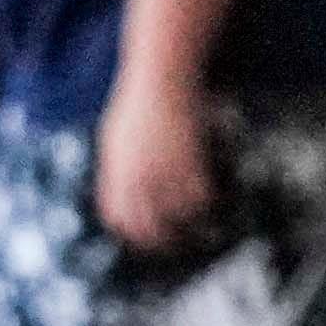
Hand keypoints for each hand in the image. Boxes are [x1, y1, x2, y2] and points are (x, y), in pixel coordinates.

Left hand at [93, 76, 214, 274]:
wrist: (159, 82)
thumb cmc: (137, 107)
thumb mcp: (115, 141)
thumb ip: (118, 171)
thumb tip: (124, 197)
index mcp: (114, 174)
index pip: (119, 218)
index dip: (133, 233)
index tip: (148, 237)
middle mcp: (135, 178)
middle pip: (148, 226)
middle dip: (163, 240)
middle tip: (177, 243)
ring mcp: (162, 172)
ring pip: (177, 215)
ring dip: (189, 224)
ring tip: (200, 227)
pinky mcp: (188, 163)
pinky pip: (199, 197)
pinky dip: (207, 202)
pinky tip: (211, 200)